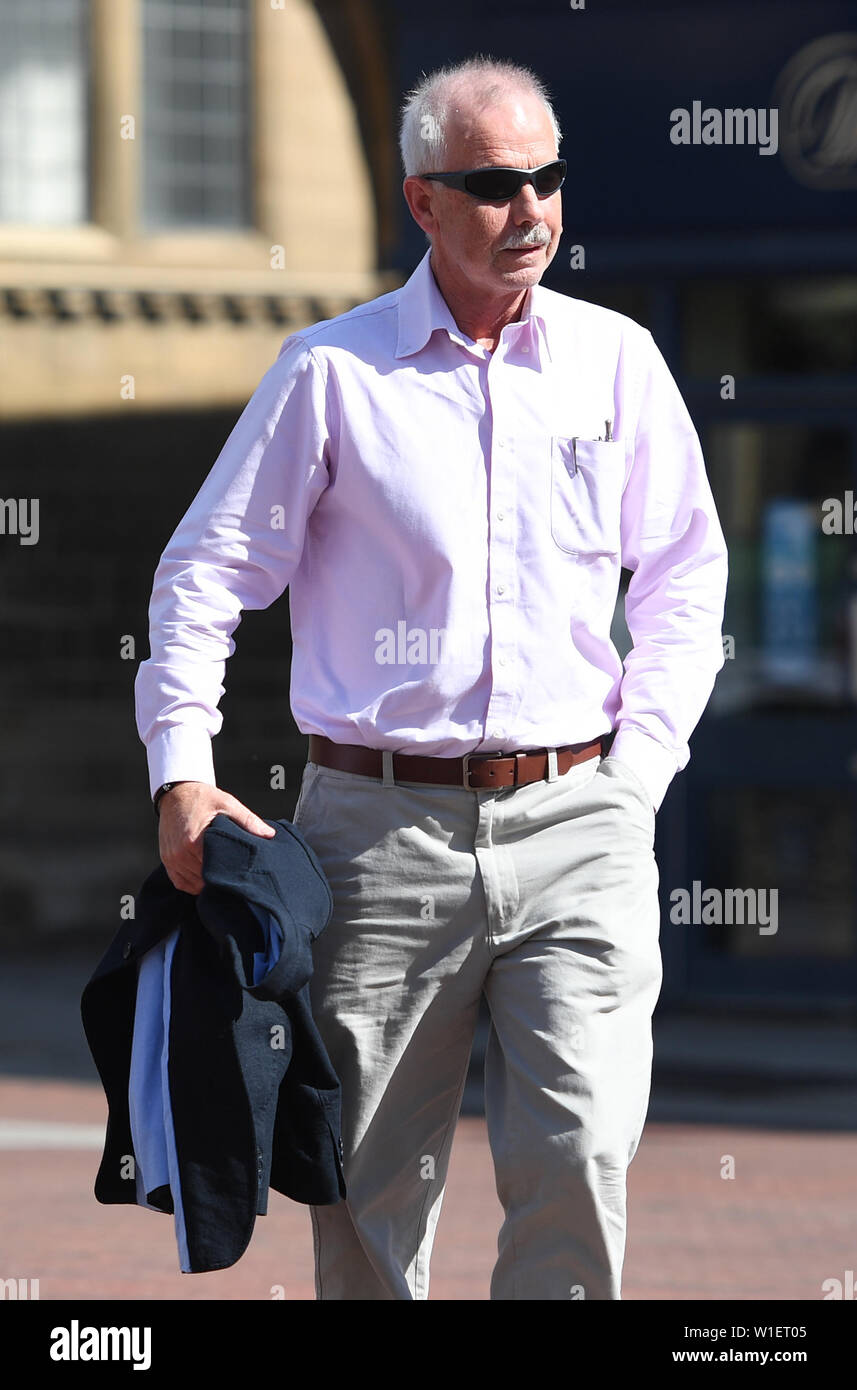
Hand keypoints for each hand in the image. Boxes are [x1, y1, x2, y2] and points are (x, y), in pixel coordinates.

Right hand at [157, 782, 275, 894]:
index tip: (240, 871)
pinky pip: (180, 882)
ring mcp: (170, 859)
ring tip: (221, 873)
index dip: (229, 873)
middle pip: (204, 879)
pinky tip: (205, 876)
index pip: (214, 870)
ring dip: (206, 881)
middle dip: (219, 878)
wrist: (177, 793)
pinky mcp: (166, 860)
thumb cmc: (202, 798)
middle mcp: (179, 853)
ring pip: (192, 884)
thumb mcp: (227, 804)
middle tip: (234, 874)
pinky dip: (192, 882)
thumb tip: (269, 834)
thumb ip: (248, 820)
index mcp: (193, 841)